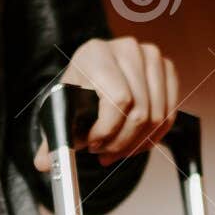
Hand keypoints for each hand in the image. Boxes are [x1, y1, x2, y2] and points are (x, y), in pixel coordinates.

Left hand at [33, 37, 179, 171]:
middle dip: (121, 142)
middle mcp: (127, 50)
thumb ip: (55, 137)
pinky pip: (169, 115)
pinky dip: (153, 137)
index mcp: (96, 54)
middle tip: (105, 153)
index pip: (118, 100)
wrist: (95, 73)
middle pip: (140, 112)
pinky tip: (135, 143)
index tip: (93, 145)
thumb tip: (45, 164)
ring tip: (117, 149)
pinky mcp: (167, 70)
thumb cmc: (80, 89)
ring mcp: (151, 57)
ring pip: (157, 117)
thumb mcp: (63, 108)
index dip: (107, 131)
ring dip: (137, 143)